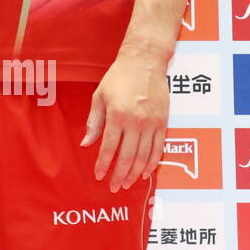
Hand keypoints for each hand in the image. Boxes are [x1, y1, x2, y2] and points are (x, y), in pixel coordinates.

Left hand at [80, 40, 170, 191]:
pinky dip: (152, 163)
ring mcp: (151, 123)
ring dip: (135, 173)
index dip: (103, 164)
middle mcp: (135, 121)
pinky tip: (145, 172)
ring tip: (127, 184)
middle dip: (119, 174)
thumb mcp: (99, 96)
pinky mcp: (163, 122)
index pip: (108, 147)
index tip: (99, 175)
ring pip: (144, 156)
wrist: (144, 62)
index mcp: (116, 114)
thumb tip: (86, 143)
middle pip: (127, 156)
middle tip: (114, 187)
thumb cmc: (118, 78)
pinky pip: (158, 148)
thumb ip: (94, 122)